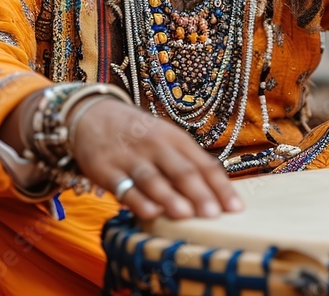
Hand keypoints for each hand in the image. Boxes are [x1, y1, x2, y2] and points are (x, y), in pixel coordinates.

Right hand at [70, 99, 242, 220]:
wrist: (92, 114)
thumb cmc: (139, 134)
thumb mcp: (166, 139)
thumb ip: (188, 164)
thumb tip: (217, 196)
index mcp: (176, 138)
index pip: (204, 164)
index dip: (221, 187)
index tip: (236, 208)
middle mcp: (155, 146)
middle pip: (181, 170)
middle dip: (199, 193)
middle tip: (214, 214)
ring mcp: (130, 157)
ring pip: (153, 179)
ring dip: (170, 197)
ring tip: (186, 215)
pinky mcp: (106, 169)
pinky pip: (123, 186)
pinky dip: (137, 200)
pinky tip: (150, 213)